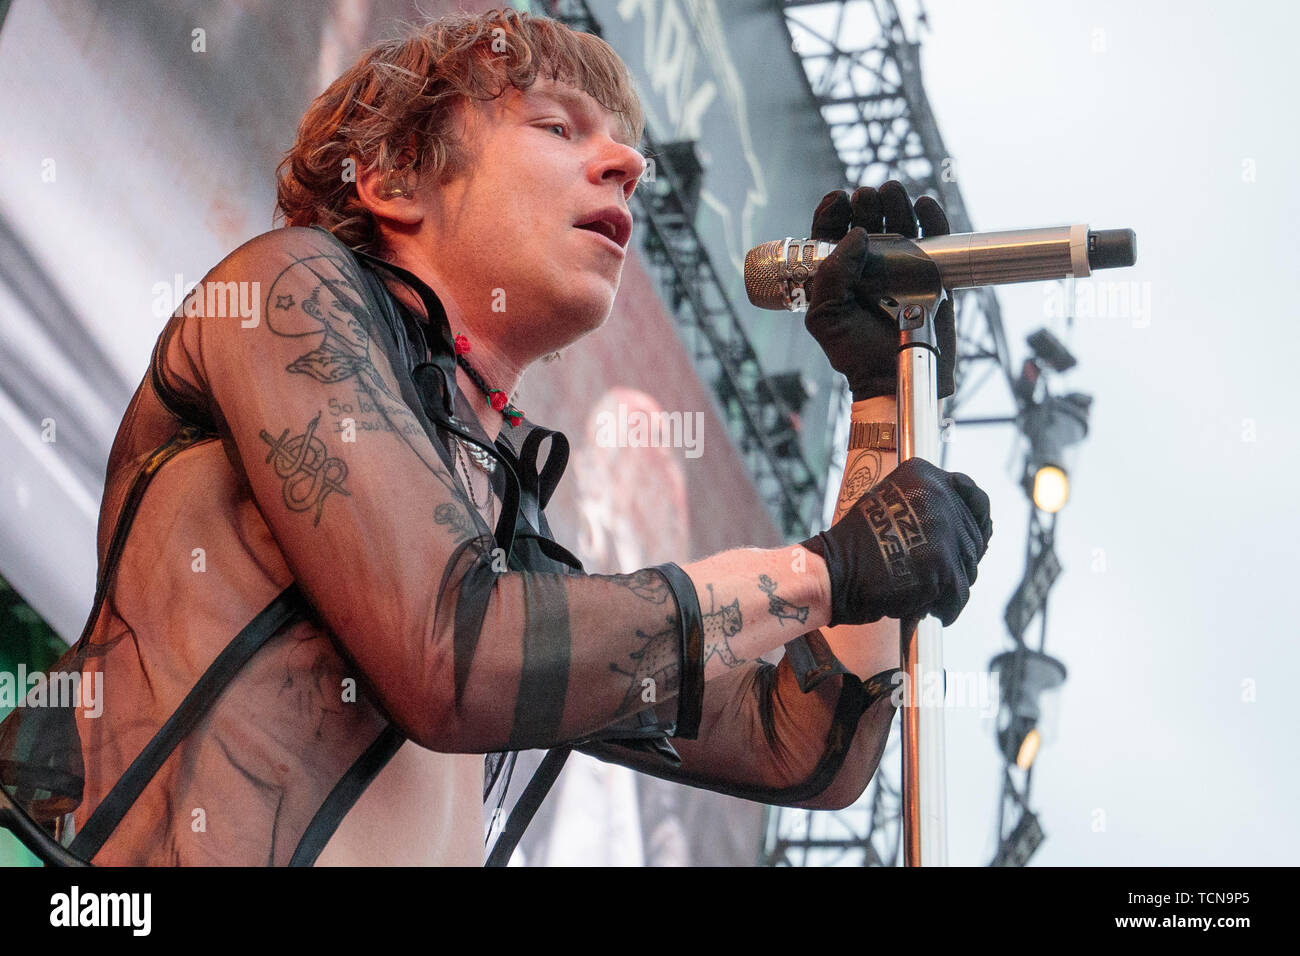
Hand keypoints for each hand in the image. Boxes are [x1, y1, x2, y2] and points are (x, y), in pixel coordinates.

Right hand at [801, 457, 991, 626]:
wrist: (835, 572)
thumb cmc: (858, 547)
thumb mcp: (892, 504)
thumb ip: (929, 506)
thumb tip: (980, 527)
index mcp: (924, 475)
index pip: (973, 496)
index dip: (978, 521)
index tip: (977, 538)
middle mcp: (937, 494)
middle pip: (974, 535)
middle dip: (961, 560)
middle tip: (942, 576)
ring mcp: (942, 527)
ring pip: (970, 564)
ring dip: (953, 584)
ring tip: (931, 593)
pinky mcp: (943, 560)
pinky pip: (960, 590)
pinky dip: (949, 605)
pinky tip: (936, 611)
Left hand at [805, 181, 957, 399]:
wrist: (892, 379)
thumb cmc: (854, 354)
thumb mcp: (825, 316)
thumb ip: (831, 276)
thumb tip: (857, 235)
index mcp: (839, 274)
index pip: (833, 233)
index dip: (834, 212)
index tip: (839, 199)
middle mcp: (870, 267)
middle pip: (870, 222)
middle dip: (868, 202)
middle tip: (868, 196)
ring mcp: (903, 270)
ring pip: (902, 225)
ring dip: (898, 203)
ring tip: (893, 193)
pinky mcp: (934, 277)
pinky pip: (938, 242)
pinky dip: (934, 219)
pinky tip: (925, 204)